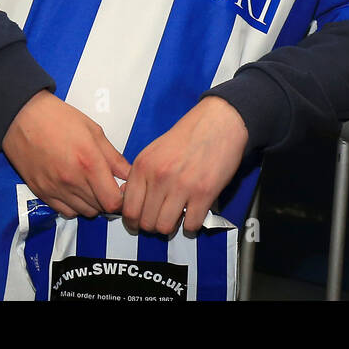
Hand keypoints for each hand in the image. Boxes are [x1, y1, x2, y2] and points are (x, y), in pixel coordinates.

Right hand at [2, 91, 129, 218]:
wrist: (23, 118)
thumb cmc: (60, 119)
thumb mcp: (94, 131)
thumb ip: (114, 158)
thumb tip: (129, 175)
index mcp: (89, 163)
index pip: (113, 201)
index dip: (123, 199)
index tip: (123, 189)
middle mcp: (72, 181)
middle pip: (100, 209)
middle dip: (109, 200)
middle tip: (109, 185)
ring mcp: (55, 189)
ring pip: (83, 212)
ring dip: (93, 203)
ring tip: (92, 186)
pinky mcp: (41, 193)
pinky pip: (65, 212)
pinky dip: (75, 206)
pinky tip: (76, 190)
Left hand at [121, 96, 248, 235]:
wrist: (219, 121)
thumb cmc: (190, 135)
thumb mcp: (154, 150)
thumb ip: (141, 175)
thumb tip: (128, 197)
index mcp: (144, 166)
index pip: (129, 210)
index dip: (133, 222)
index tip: (140, 223)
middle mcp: (160, 177)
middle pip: (146, 222)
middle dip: (153, 226)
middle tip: (161, 219)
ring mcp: (182, 186)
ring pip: (165, 227)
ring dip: (172, 227)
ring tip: (178, 217)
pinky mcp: (204, 193)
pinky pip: (191, 225)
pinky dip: (191, 225)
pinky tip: (193, 213)